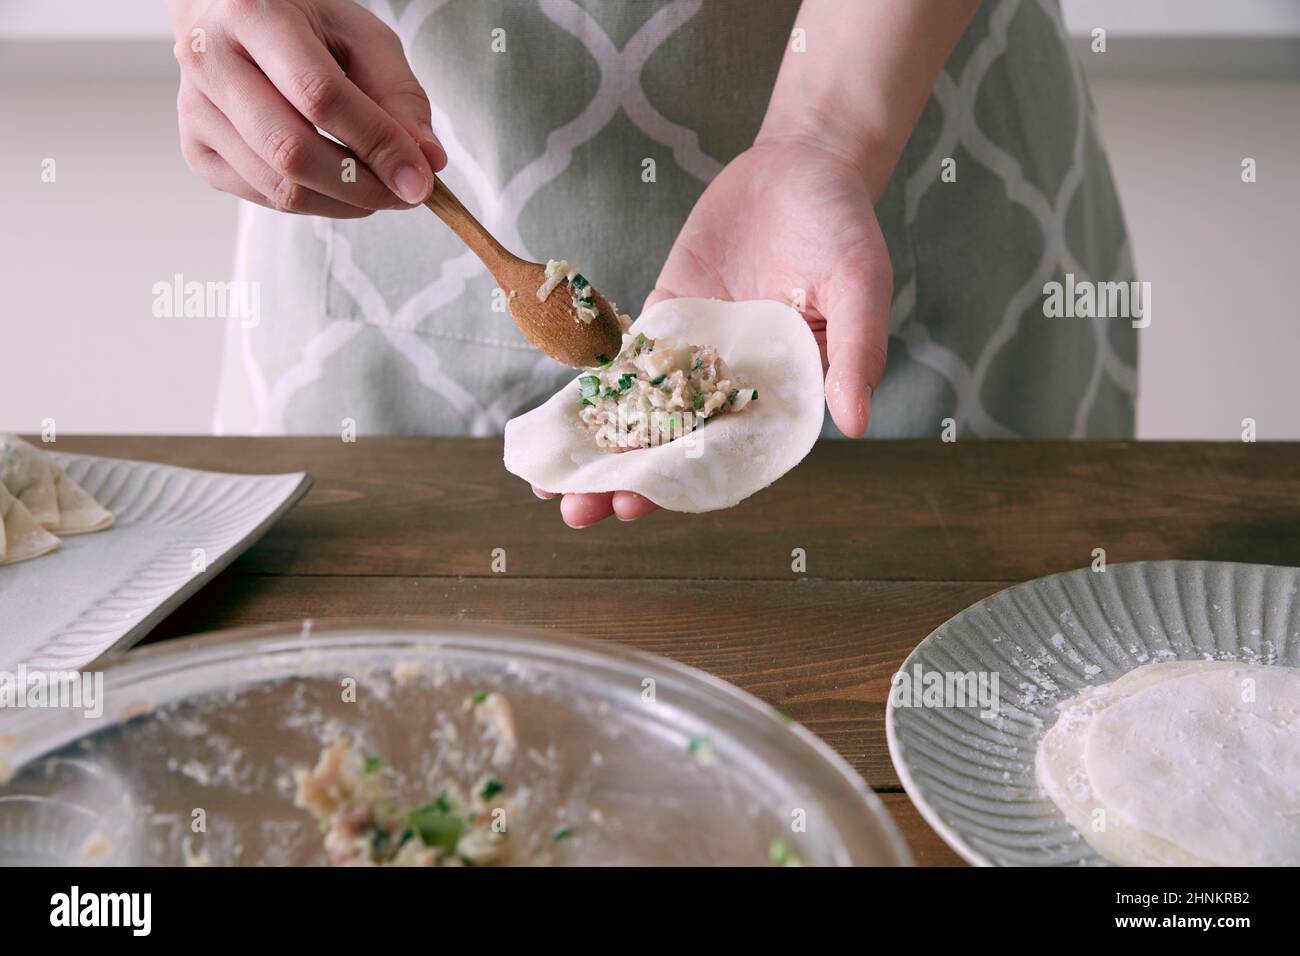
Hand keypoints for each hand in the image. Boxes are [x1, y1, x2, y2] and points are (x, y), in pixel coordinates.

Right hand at [168, 0, 445, 216]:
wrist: (233, 18)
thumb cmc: (306, 25)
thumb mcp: (363, 38)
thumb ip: (400, 97)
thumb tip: (430, 162)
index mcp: (252, 14)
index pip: (319, 96)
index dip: (377, 144)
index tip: (423, 179)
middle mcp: (209, 61)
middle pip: (292, 151)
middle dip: (363, 187)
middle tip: (407, 195)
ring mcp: (195, 110)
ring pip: (279, 187)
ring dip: (345, 203)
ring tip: (379, 187)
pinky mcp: (196, 151)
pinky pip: (265, 199)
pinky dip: (316, 203)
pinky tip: (338, 184)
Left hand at [539, 138, 890, 526]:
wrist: (801, 166)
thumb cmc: (843, 226)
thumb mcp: (859, 285)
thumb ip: (856, 352)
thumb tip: (856, 423)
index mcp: (782, 395)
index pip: (726, 455)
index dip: (680, 484)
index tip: (637, 506)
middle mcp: (733, 386)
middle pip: (674, 445)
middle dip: (623, 478)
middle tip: (576, 510)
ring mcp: (694, 353)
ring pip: (641, 411)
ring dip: (599, 448)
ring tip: (546, 484)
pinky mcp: (666, 315)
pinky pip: (624, 359)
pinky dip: (590, 389)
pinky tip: (552, 417)